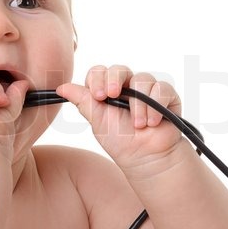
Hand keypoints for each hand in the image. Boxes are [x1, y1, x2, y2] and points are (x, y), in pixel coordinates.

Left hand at [57, 65, 183, 175]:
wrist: (147, 159)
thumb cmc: (122, 143)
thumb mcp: (98, 122)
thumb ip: (83, 101)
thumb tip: (61, 87)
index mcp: (108, 92)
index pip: (100, 72)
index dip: (98, 78)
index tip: (98, 95)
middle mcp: (128, 88)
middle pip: (120, 69)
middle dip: (114, 80)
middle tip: (112, 95)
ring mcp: (148, 91)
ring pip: (143, 79)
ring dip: (139, 103)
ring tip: (139, 125)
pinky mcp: (167, 96)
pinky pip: (162, 88)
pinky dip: (156, 105)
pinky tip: (153, 122)